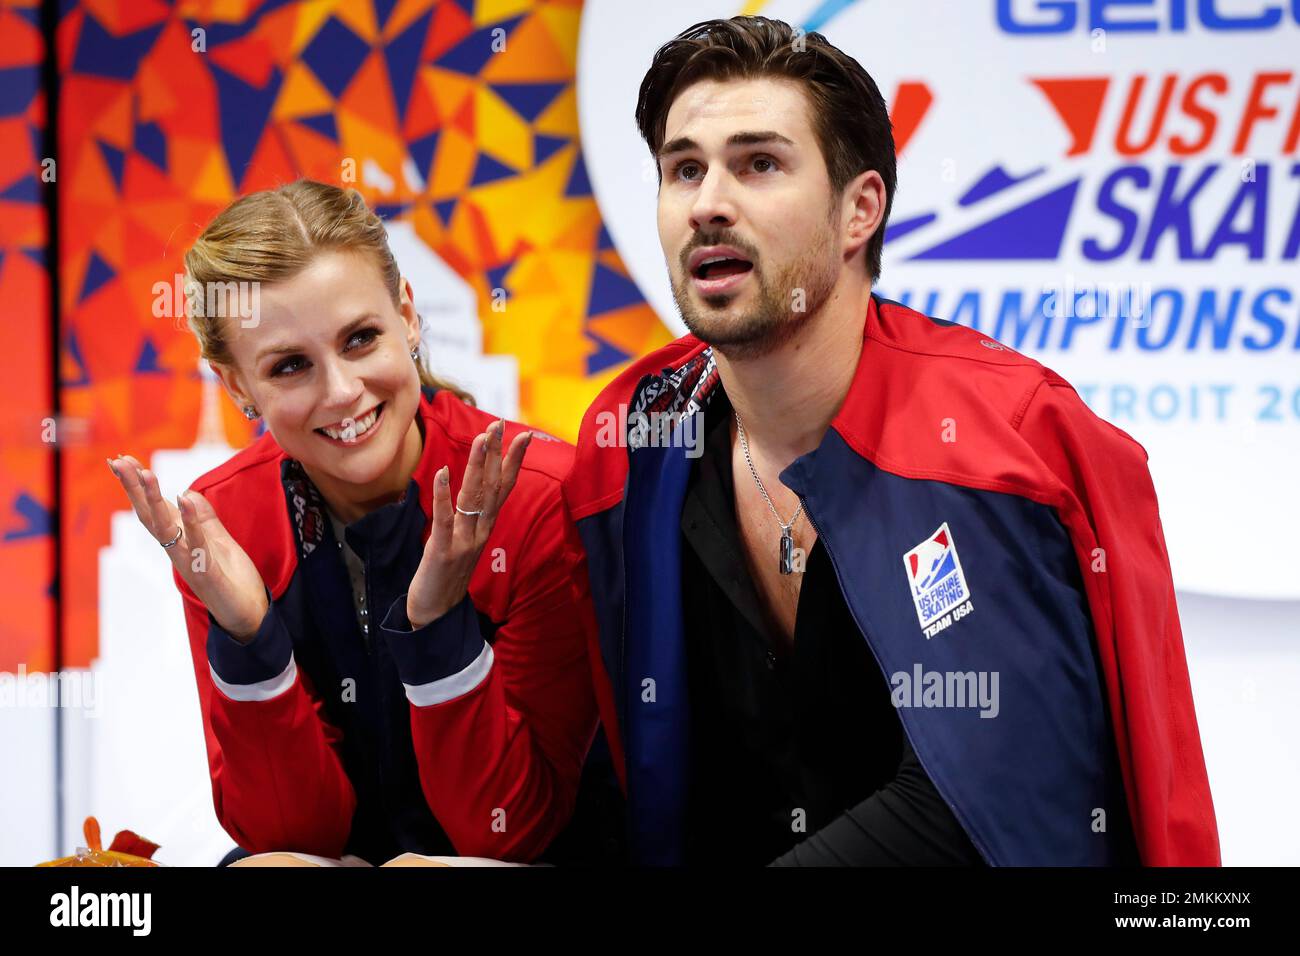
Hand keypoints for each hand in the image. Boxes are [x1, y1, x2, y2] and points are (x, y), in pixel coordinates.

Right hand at [108, 455, 268, 642]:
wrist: (249, 616)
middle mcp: (178, 550)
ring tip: (145, 473)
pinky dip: (190, 521)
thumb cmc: (232, 580)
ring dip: (154, 500)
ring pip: (165, 528)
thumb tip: (187, 491)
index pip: (155, 509)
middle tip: (118, 461)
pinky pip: (196, 544)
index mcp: (180, 540)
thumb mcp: (219, 541)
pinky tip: (184, 498)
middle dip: (134, 487)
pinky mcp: (206, 573)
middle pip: (151, 515)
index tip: (121, 460)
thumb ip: (203, 519)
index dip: (139, 485)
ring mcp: (189, 562)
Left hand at [405, 420, 531, 627]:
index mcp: (484, 527)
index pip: (502, 488)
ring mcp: (463, 542)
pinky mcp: (442, 552)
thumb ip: (470, 516)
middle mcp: (480, 532)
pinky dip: (443, 495)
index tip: (522, 435)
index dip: (513, 461)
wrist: (436, 616)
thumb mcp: (464, 541)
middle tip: (500, 424)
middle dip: (496, 454)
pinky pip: (444, 520)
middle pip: (492, 487)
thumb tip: (472, 489)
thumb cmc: (446, 575)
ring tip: (481, 439)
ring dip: (477, 466)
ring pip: (473, 498)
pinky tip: (442, 472)